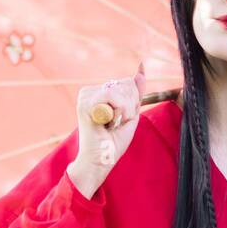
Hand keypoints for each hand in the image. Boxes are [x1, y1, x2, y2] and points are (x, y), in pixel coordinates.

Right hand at [68, 62, 145, 197]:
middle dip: (130, 105)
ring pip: (119, 89)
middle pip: (125, 84)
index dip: (133, 101)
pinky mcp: (84, 103)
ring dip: (125, 109)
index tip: (124, 117)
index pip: (127, 82)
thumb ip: (136, 92)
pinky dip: (119, 109)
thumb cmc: (113, 142)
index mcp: (99, 93)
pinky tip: (111, 122)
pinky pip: (111, 94)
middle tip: (118, 122)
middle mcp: (90, 92)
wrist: (100, 160)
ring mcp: (86, 96)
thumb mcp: (131, 113)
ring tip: (114, 124)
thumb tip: (142, 66)